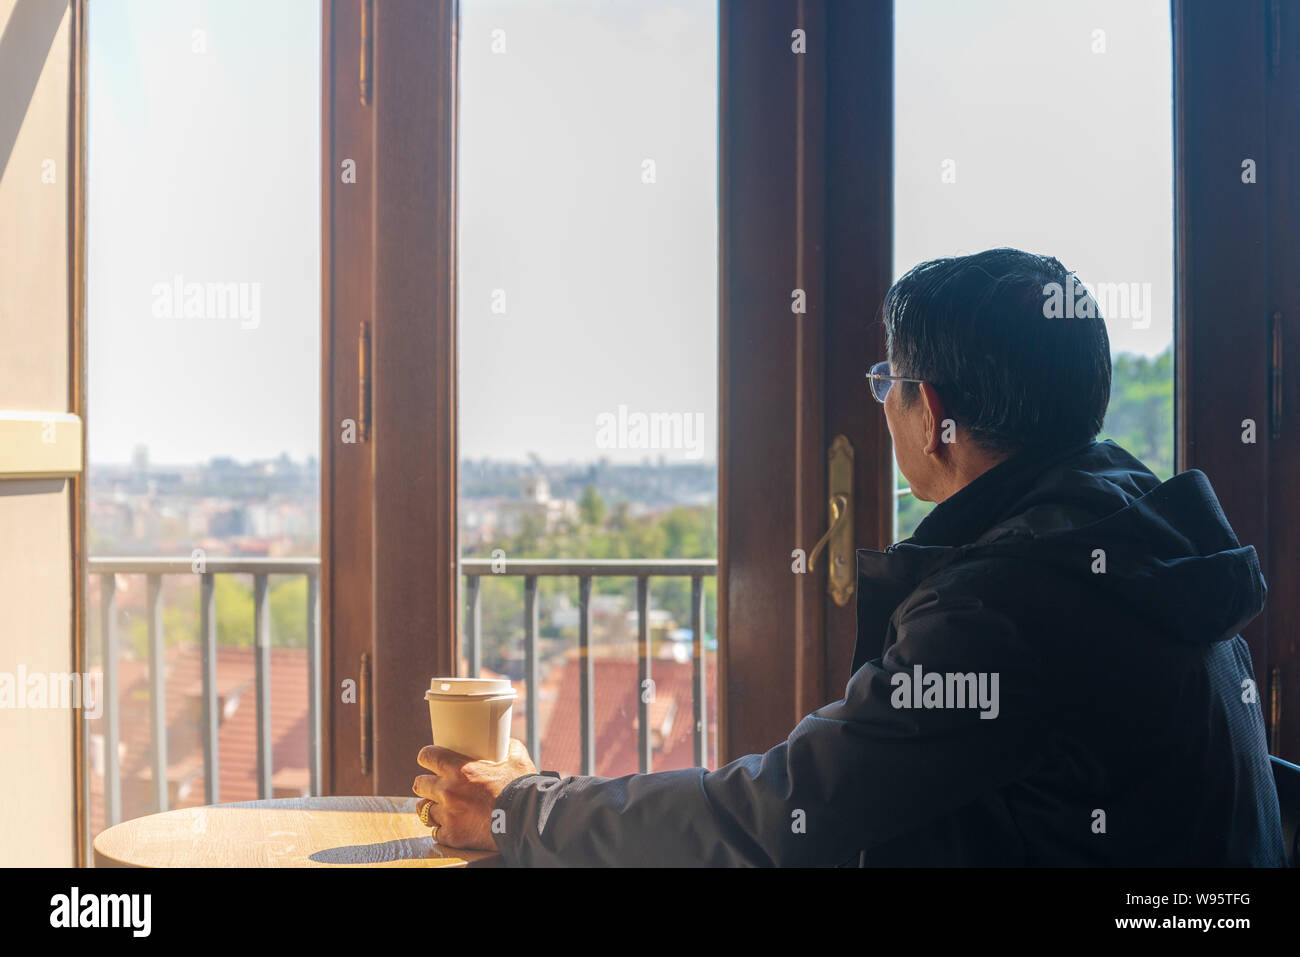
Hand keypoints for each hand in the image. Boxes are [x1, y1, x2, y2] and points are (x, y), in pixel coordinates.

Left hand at [413, 737, 537, 849]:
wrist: (525, 820)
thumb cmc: (521, 788)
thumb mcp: (517, 758)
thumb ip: (506, 746)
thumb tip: (504, 742)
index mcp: (459, 769)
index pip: (427, 756)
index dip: (427, 757)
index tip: (429, 759)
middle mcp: (447, 791)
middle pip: (419, 784)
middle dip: (426, 784)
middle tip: (436, 785)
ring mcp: (448, 815)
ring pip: (423, 809)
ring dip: (431, 806)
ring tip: (440, 807)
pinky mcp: (452, 835)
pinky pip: (436, 831)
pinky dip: (442, 828)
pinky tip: (451, 825)